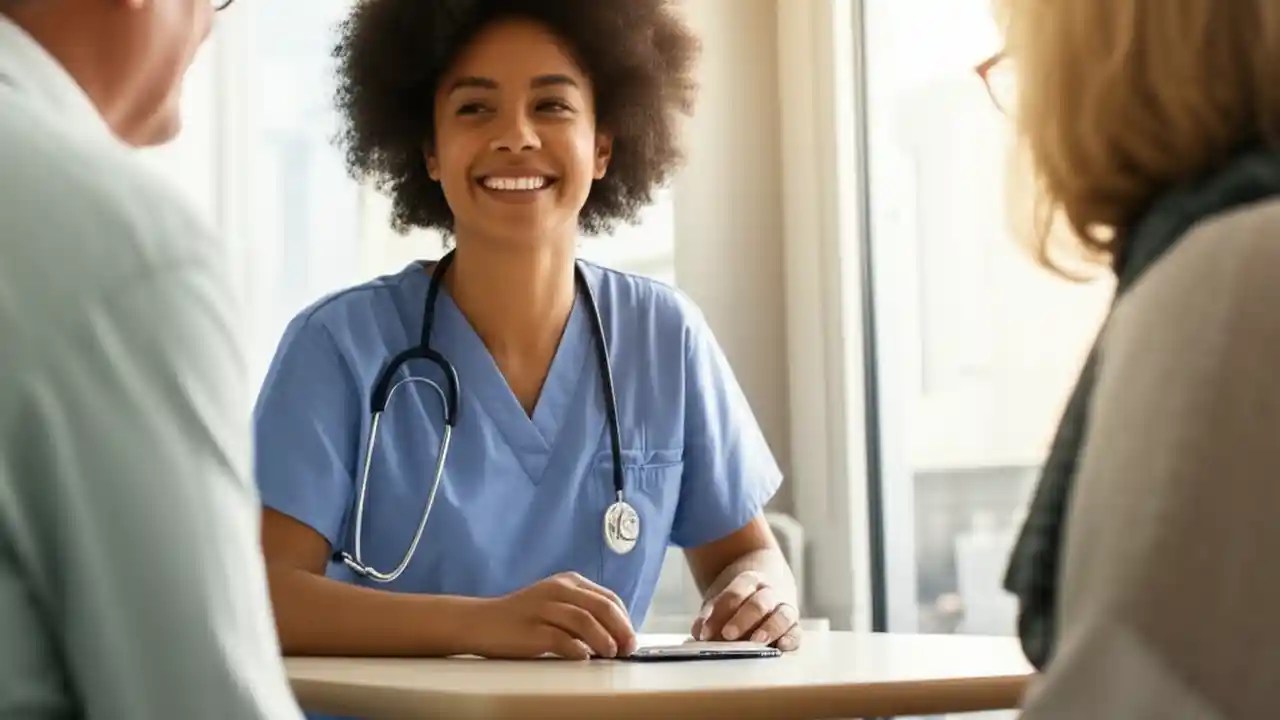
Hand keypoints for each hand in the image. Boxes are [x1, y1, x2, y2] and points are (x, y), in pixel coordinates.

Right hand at [471, 572, 637, 659]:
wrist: (481, 622)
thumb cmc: (522, 618)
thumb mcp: (555, 604)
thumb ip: (582, 612)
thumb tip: (616, 635)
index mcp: (568, 582)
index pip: (608, 598)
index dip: (625, 619)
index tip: (630, 638)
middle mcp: (557, 590)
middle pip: (601, 607)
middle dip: (621, 629)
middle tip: (628, 648)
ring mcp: (543, 608)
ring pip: (584, 620)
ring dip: (603, 639)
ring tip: (610, 654)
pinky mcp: (531, 629)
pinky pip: (561, 639)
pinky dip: (577, 649)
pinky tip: (584, 657)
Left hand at [690, 571, 800, 651]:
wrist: (768, 580)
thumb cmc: (739, 597)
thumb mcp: (720, 599)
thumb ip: (708, 615)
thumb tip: (698, 632)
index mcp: (749, 580)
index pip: (735, 593)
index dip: (720, 612)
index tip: (705, 631)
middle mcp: (770, 592)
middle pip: (758, 603)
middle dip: (743, 620)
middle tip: (727, 634)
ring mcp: (784, 607)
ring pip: (781, 616)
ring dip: (769, 629)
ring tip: (757, 642)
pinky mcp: (793, 625)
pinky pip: (796, 632)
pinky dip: (791, 639)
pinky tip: (781, 647)